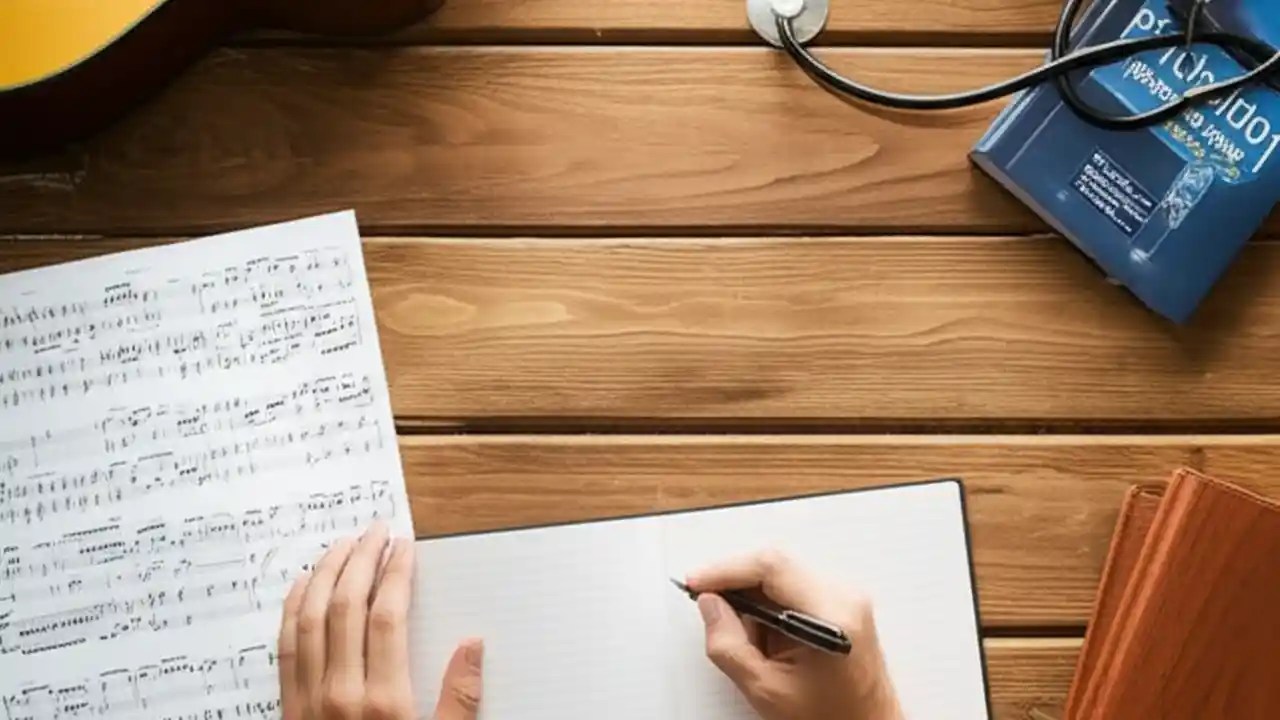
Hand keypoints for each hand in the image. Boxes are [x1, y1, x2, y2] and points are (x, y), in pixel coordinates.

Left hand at [278, 522, 484, 719]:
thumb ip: (459, 699)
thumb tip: (473, 646)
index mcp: (386, 701)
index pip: (388, 617)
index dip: (395, 574)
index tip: (403, 548)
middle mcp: (343, 692)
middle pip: (347, 607)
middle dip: (361, 560)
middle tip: (374, 533)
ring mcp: (310, 697)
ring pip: (312, 619)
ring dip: (326, 574)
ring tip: (342, 546)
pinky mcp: (289, 706)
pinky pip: (287, 646)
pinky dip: (293, 608)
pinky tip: (304, 585)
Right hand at [687, 550, 903, 719]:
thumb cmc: (832, 718)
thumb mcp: (768, 691)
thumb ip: (730, 646)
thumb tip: (710, 606)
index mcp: (833, 615)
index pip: (771, 567)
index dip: (726, 569)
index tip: (697, 582)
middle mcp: (845, 596)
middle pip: (776, 565)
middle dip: (736, 584)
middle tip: (712, 608)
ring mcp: (846, 596)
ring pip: (781, 573)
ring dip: (753, 597)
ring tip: (749, 639)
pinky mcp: (841, 601)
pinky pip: (793, 586)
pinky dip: (769, 604)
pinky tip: (766, 637)